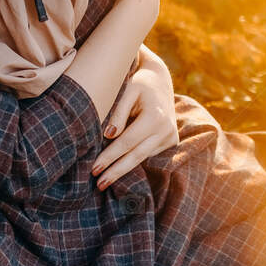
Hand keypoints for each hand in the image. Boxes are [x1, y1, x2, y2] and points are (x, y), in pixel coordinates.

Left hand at [92, 47, 179, 186]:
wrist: (160, 81)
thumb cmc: (139, 84)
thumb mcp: (128, 91)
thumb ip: (118, 113)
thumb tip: (109, 136)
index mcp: (155, 116)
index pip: (127, 142)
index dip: (109, 156)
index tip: (94, 169)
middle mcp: (166, 129)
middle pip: (136, 156)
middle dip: (116, 171)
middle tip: (99, 184)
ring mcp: (171, 137)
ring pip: (142, 158)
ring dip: (123, 169)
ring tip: (104, 181)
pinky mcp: (171, 141)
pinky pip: (148, 154)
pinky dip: (133, 161)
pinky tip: (119, 168)